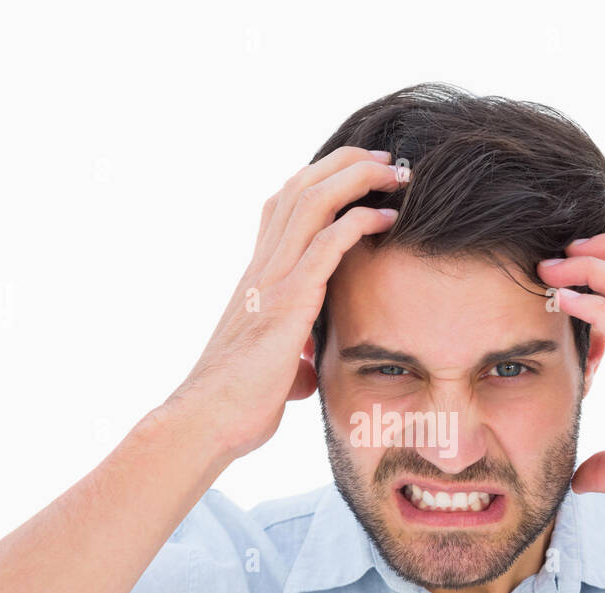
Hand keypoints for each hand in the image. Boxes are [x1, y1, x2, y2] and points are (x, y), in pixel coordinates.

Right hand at [163, 146, 406, 460]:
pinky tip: (385, 218)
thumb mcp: (275, 371)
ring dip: (356, 180)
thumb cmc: (239, 404)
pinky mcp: (288, 302)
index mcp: (258, 277)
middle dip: (346, 164)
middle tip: (387, 159)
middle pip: (300, 187)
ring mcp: (272, 280)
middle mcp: (262, 268)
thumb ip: (293, 358)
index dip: (319, 179)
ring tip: (394, 174)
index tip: (359, 174)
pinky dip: (357, 223)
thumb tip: (303, 370)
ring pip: (312, 202)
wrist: (209, 421)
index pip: (282, 207)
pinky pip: (325, 245)